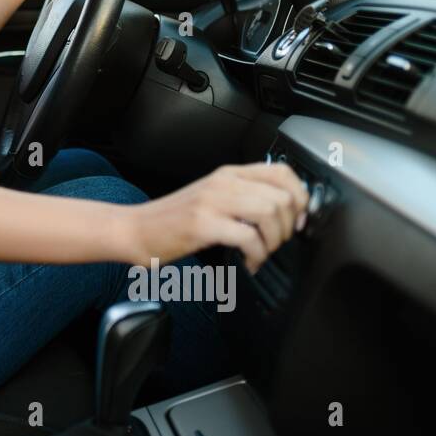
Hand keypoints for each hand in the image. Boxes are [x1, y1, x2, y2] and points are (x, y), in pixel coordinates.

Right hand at [121, 163, 308, 273]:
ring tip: (262, 253)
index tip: (298, 218)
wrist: (135, 230)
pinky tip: (249, 263)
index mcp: (227, 174)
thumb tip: (283, 212)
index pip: (282, 172)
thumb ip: (242, 198)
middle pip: (282, 196)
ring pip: (270, 213)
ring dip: (275, 241)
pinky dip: (256, 256)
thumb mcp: (211, 198)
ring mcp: (212, 202)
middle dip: (289, 226)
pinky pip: (248, 237)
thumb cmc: (172, 220)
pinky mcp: (203, 225)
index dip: (300, 196)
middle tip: (277, 242)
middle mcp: (222, 183)